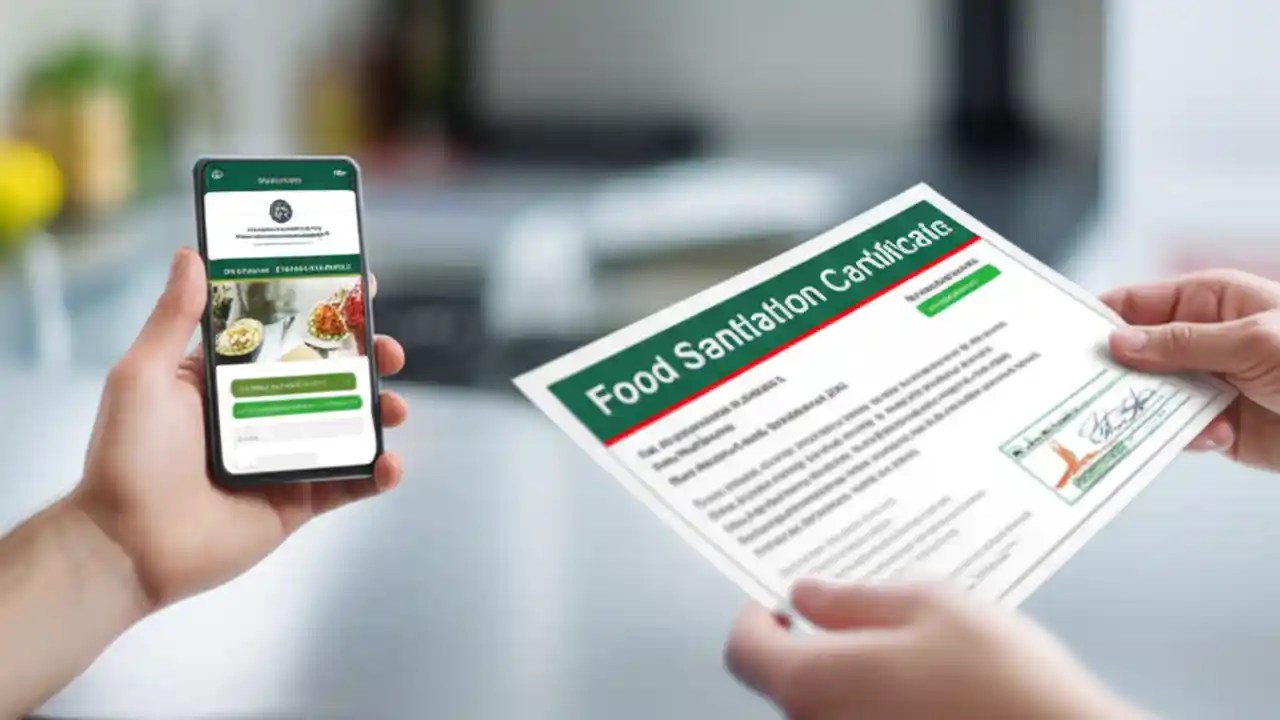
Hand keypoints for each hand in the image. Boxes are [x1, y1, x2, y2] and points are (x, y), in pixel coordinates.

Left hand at [71, 248, 410, 611]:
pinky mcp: (297, 500)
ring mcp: (283, 457)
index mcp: (226, 379)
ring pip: (349, 425)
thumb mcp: (143, 375)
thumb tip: (190, 255)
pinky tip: (390, 462)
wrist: (128, 545)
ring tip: (394, 407)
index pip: (284, 335)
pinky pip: (350, 483)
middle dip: (367, 359)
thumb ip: (173, 317)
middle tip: (387, 350)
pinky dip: (379, 473)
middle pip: (330, 376)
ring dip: (381, 411)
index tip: (356, 286)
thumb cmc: (125, 458)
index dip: (322, 312)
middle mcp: (260, 412)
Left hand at [726, 581, 1138, 719]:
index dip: (757, 617)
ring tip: (915, 649)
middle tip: (862, 613)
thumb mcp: (933, 606)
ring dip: (854, 677)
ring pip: (832, 708)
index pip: (745, 650)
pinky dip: (883, 705)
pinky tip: (934, 689)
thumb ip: (856, 599)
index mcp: (815, 684)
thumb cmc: (1006, 687)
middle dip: (816, 644)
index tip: (780, 600)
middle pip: (789, 682)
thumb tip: (810, 595)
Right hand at [1102, 269, 1279, 470]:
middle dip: (1116, 374)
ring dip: (1155, 411)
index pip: (1134, 303)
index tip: (1062, 343)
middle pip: (1133, 355)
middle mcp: (1202, 340)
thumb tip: (1118, 342)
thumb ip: (1180, 343)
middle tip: (1090, 392)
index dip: (1097, 319)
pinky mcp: (1218, 425)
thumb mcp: (1253, 341)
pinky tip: (1214, 436)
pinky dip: (1186, 437)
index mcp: (1208, 301)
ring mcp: (1208, 383)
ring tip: (1168, 418)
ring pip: (1150, 397)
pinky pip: (1177, 431)